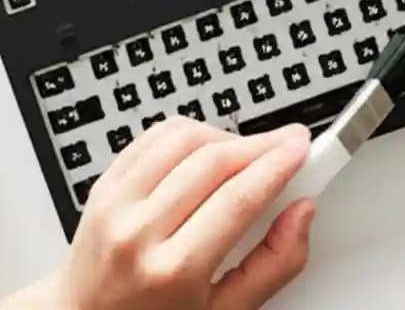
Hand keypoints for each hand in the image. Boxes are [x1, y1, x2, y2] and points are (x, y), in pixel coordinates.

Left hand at [57, 118, 314, 309]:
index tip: (300, 149)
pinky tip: (206, 148)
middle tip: (288, 143)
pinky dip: (188, 133)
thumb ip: (272, 265)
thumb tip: (300, 214)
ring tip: (248, 152)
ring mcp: (115, 204)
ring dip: (225, 135)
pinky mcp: (103, 185)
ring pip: (182, 138)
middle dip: (261, 144)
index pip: (238, 198)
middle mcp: (137, 232)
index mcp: (172, 271)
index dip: (277, 165)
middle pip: (213, 161)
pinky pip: (152, 137)